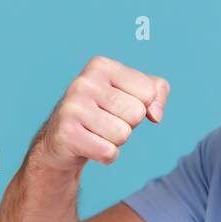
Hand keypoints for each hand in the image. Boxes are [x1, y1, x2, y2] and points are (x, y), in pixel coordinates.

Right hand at [34, 56, 169, 170]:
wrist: (62, 140)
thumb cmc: (104, 112)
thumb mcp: (134, 93)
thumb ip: (158, 92)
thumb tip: (155, 115)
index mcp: (101, 66)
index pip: (148, 92)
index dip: (141, 105)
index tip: (119, 106)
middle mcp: (84, 82)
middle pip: (136, 114)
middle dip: (128, 125)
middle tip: (107, 122)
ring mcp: (72, 107)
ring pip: (123, 134)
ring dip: (116, 141)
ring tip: (97, 133)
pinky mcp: (66, 134)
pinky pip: (108, 152)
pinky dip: (106, 156)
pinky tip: (90, 146)